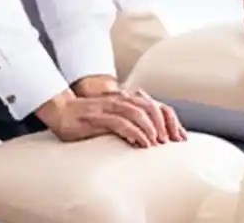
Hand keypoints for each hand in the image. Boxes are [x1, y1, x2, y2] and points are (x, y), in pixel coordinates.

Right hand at [71, 76, 187, 144]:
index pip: (157, 106)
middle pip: (152, 107)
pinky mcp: (99, 116)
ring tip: (158, 144)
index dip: (172, 121)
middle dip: (165, 125)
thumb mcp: (114, 117)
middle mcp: (121, 99)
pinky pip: (121, 123)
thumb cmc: (89, 117)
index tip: (181, 138)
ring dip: (152, 129)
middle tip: (171, 143)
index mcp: (128, 99)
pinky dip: (135, 132)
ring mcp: (110, 106)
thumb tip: (152, 138)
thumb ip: (131, 122)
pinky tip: (141, 143)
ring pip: (139, 113)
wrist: (62, 111)